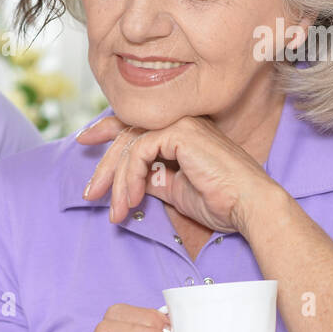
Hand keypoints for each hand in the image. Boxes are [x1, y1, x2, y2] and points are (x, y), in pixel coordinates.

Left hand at [76, 114, 280, 234]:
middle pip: (126, 134)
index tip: (84, 141)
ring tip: (115, 210)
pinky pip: (139, 152)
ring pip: (129, 144)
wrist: (248, 206)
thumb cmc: (219, 201)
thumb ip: (150, 178)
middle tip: (89, 193)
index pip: (136, 124)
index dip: (107, 128)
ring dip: (115, 181)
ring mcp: (181, 123)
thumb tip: (126, 180)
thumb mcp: (173, 189)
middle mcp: (180, 121)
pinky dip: (128, 178)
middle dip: (104, 166)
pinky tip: (130, 200)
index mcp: (181, 131)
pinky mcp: (180, 132)